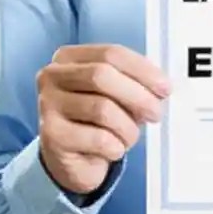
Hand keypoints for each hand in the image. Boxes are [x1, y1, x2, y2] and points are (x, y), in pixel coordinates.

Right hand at [36, 44, 170, 194]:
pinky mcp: (52, 136)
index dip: (142, 69)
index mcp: (69, 58)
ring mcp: (48, 105)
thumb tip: (160, 86)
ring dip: (127, 127)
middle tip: (156, 113)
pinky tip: (114, 149)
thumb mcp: (115, 95)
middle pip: (102, 76)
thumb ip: (133, 83)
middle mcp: (52, 76)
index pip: (111, 53)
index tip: (164, 87)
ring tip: (130, 136)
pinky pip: (98, 138)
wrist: (73, 160)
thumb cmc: (97, 121)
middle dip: (137, 95)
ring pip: (102, 109)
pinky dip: (116, 146)